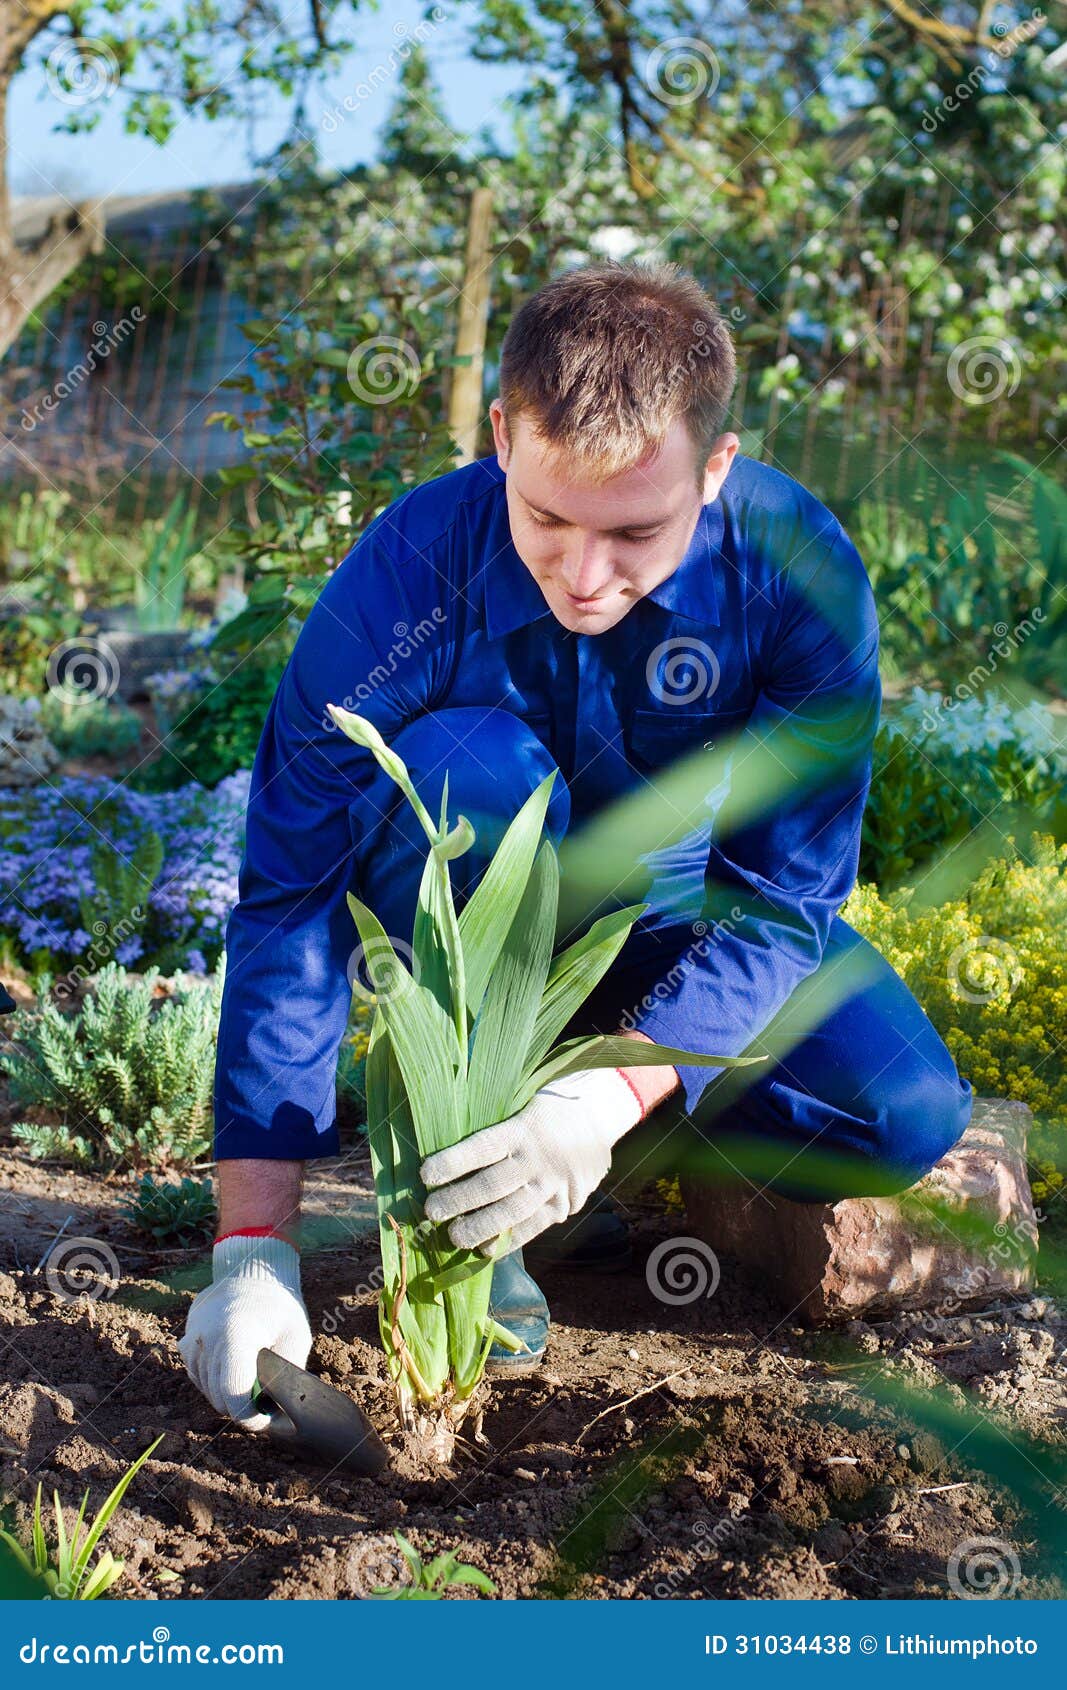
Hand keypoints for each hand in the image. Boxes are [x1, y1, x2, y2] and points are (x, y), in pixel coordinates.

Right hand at [178, 1235, 310, 1430]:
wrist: (252, 1269)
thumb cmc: (280, 1304)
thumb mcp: (296, 1337)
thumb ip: (286, 1375)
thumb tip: (280, 1411)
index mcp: (235, 1334)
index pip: (232, 1393)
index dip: (249, 1418)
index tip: (265, 1421)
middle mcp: (207, 1338)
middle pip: (218, 1396)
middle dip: (241, 1409)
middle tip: (264, 1406)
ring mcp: (192, 1338)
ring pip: (206, 1389)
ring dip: (227, 1393)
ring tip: (252, 1379)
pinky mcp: (185, 1340)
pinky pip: (198, 1374)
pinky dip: (214, 1379)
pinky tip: (234, 1365)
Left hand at [420, 1068, 643, 1252]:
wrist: (600, 1112)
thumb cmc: (549, 1107)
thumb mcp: (522, 1103)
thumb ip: (496, 1129)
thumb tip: (450, 1150)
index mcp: (524, 1129)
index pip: (482, 1148)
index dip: (452, 1163)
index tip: (425, 1175)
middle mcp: (538, 1159)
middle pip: (492, 1186)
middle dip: (458, 1201)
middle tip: (432, 1212)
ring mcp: (555, 1184)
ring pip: (512, 1212)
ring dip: (480, 1228)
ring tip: (455, 1237)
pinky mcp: (568, 1202)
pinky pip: (534, 1227)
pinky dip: (509, 1241)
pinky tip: (487, 1249)